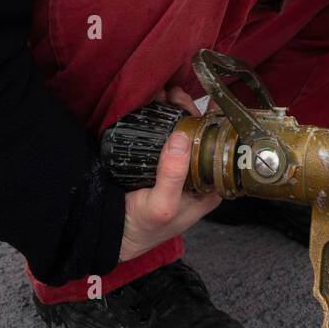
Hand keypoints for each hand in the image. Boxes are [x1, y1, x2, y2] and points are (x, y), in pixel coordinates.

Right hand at [118, 84, 220, 262]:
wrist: (108, 234)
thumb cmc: (143, 228)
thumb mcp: (162, 205)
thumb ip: (173, 174)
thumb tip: (182, 136)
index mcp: (207, 187)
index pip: (220, 151)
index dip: (217, 127)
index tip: (210, 105)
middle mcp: (194, 174)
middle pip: (199, 135)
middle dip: (190, 112)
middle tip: (177, 94)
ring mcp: (173, 165)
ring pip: (179, 130)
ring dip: (173, 109)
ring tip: (165, 93)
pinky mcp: (154, 160)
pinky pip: (159, 133)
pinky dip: (158, 116)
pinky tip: (155, 101)